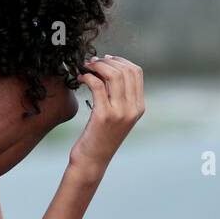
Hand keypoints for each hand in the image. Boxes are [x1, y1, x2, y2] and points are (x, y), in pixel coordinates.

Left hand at [70, 55, 144, 178]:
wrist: (94, 158)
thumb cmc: (100, 134)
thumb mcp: (115, 114)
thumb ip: (117, 95)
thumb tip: (106, 68)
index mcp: (139, 106)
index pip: (137, 72)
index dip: (120, 60)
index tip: (104, 59)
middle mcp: (133, 108)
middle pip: (126, 70)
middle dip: (107, 61)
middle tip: (91, 62)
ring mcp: (120, 112)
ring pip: (113, 75)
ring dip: (96, 66)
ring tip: (85, 68)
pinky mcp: (104, 115)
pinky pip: (97, 86)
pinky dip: (87, 77)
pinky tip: (80, 79)